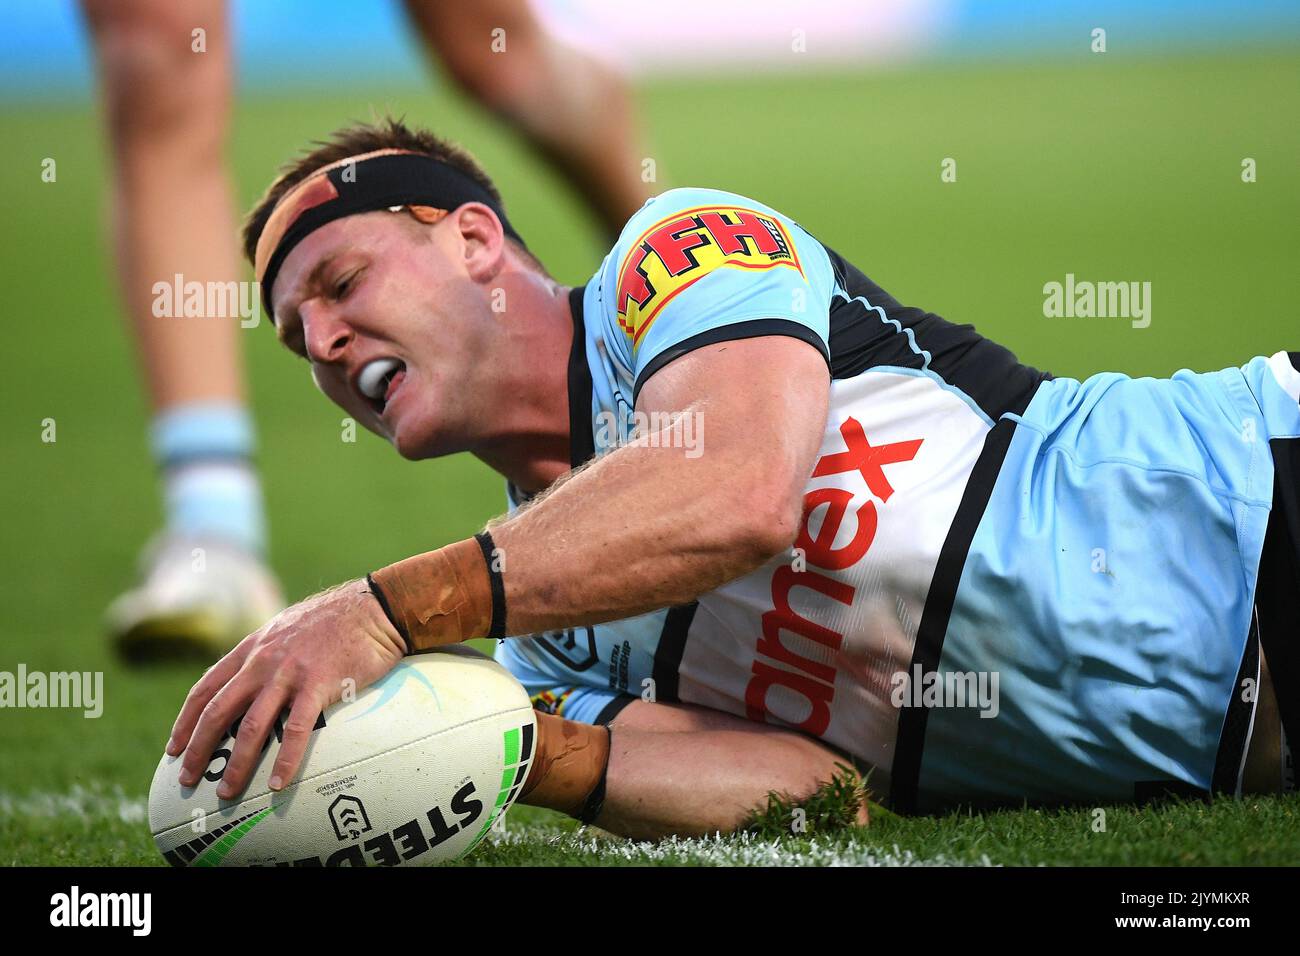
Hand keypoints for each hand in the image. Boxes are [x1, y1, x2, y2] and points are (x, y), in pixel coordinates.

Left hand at [166, 578, 405, 798]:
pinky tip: (278, 783)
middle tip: (188, 780)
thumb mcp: (287, 627)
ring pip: (251, 726)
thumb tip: (255, 677)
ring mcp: (289, 673)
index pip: (206, 688)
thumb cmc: (337, 618)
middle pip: (218, 711)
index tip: (174, 749)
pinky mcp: (318, 685)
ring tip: (228, 793)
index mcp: (253, 648)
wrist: (374, 606)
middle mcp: (262, 661)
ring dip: (237, 763)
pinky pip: (295, 729)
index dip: (186, 721)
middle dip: (198, 749)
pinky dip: (285, 760)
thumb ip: (267, 651)